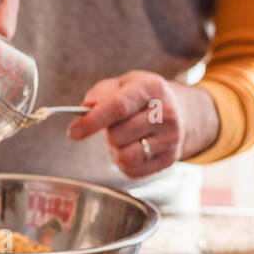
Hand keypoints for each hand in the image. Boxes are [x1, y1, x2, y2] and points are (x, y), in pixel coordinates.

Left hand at [66, 71, 218, 177]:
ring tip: (124, 137)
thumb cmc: (142, 97)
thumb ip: (100, 93)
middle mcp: (166, 113)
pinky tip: (132, 147)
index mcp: (152, 87)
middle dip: (106, 133)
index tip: (73, 132)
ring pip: (125, 155)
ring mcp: (171, 138)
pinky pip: (132, 169)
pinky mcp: (169, 159)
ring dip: (115, 149)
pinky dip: (123, 161)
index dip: (92, 121)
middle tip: (114, 125)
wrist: (180, 112)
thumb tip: (86, 108)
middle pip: (118, 134)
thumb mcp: (122, 84)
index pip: (118, 107)